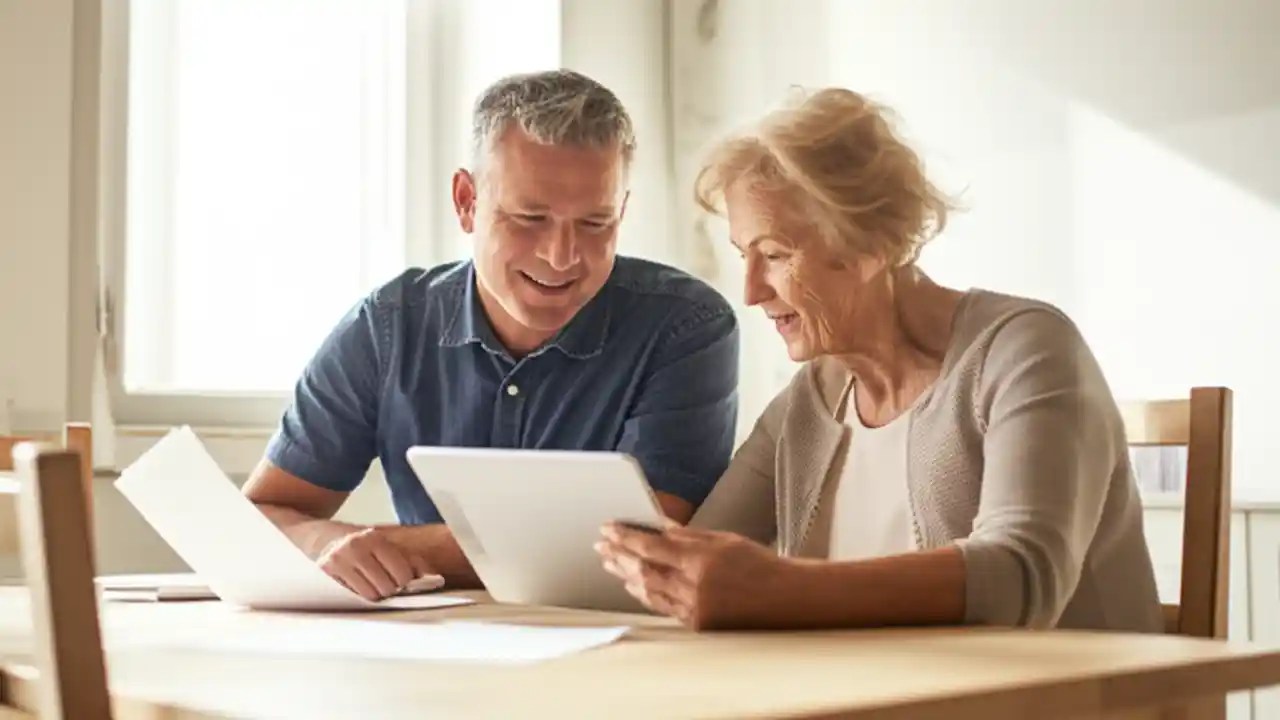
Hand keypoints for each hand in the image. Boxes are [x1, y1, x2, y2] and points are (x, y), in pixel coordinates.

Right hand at [316, 527, 434, 600]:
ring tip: (371, 583)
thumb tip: (435, 580)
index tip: (400, 581)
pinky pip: (355, 596)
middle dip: (390, 589)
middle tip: (385, 582)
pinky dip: (361, 594)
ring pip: (371, 595)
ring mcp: (340, 559)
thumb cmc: (359, 543)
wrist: (318, 535)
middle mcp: (357, 546)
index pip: (402, 573)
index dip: (405, 582)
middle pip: (387, 587)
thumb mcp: (384, 545)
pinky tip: (359, 584)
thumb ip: (411, 561)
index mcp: (375, 538)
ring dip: (375, 594)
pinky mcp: (327, 571)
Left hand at [595, 523, 793, 629]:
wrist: (786, 600)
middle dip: (619, 556)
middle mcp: (694, 586)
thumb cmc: (758, 565)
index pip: (652, 546)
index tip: (608, 529)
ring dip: (627, 575)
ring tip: (610, 563)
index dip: (626, 537)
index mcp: (701, 560)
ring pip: (649, 591)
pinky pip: (663, 607)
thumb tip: (657, 527)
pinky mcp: (697, 625)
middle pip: (644, 569)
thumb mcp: (724, 540)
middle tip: (601, 546)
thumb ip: (688, 536)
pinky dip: (646, 594)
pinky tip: (635, 585)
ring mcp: (695, 609)